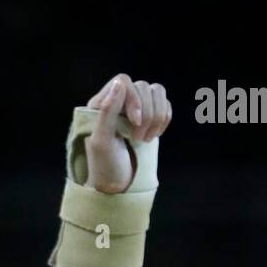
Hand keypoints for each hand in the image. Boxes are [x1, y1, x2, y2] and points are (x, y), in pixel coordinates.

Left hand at [83, 75, 170, 193]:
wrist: (116, 185)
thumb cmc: (104, 165)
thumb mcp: (101, 141)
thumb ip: (107, 111)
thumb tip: (120, 83)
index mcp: (101, 103)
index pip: (124, 81)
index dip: (134, 99)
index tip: (134, 124)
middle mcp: (119, 101)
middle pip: (143, 86)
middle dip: (146, 115)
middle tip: (137, 139)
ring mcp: (136, 108)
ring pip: (157, 92)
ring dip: (156, 117)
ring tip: (146, 139)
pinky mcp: (150, 117)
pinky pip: (165, 105)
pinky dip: (164, 119)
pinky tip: (154, 135)